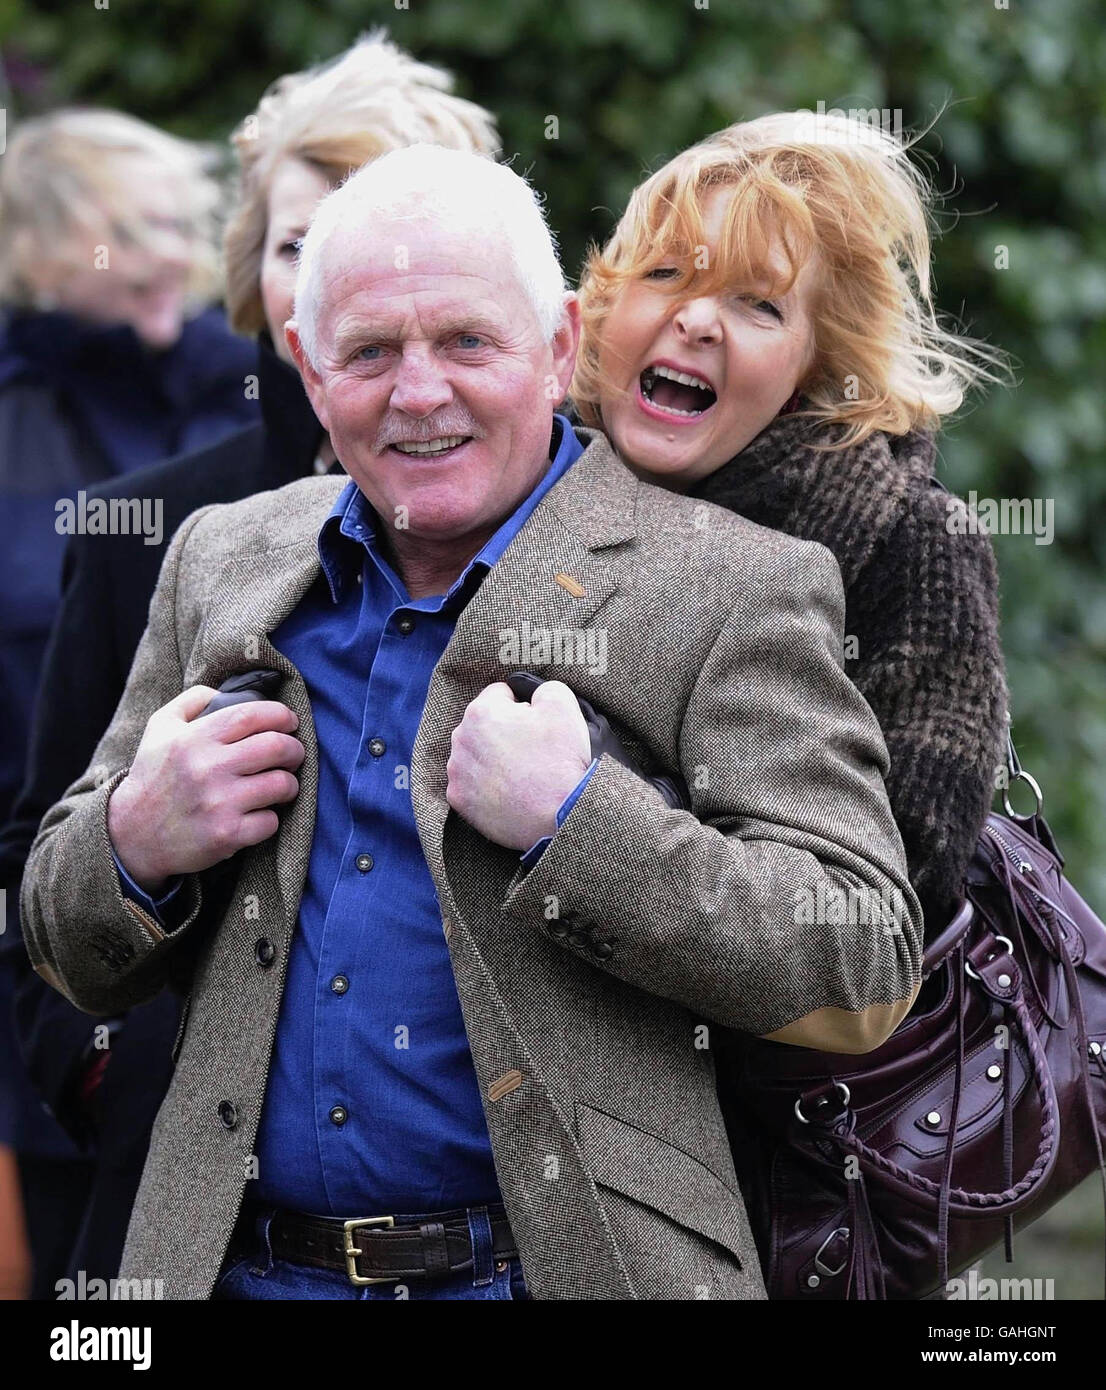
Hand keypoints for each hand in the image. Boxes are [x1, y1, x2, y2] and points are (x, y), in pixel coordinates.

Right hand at [107, 685, 303, 894]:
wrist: (130, 835)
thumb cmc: (153, 777)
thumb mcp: (160, 728)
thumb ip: (192, 700)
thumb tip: (227, 691)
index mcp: (194, 738)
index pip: (252, 715)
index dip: (281, 715)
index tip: (290, 722)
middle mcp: (208, 768)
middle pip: (276, 747)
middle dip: (295, 749)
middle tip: (293, 754)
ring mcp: (219, 803)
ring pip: (282, 784)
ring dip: (289, 784)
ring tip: (280, 784)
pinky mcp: (227, 835)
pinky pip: (271, 821)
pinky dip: (270, 819)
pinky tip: (258, 815)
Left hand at [446, 680, 591, 849]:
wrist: (560, 816)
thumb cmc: (561, 761)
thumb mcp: (563, 706)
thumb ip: (544, 687)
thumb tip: (533, 693)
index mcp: (481, 712)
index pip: (500, 694)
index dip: (524, 706)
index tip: (537, 724)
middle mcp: (460, 740)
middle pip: (485, 724)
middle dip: (505, 731)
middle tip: (533, 750)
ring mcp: (457, 773)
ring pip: (476, 753)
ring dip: (494, 757)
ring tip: (522, 773)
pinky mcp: (460, 801)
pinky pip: (472, 783)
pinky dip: (487, 784)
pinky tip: (509, 791)